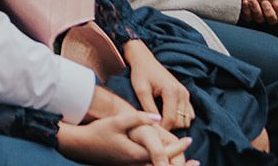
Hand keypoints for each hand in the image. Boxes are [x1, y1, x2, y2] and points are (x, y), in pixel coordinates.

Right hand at [58, 112, 192, 165]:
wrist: (81, 146)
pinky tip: (163, 162)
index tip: (189, 140)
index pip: (164, 152)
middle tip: (196, 162)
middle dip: (180, 164)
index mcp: (137, 154)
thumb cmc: (99, 132)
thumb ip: (139, 118)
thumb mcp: (117, 121)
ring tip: (186, 164)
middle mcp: (137, 164)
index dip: (178, 147)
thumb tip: (158, 117)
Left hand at [124, 40, 192, 131]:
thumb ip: (148, 108)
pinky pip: (189, 114)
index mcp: (172, 91)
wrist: (144, 59)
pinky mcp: (185, 94)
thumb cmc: (140, 73)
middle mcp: (182, 93)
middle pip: (180, 122)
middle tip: (155, 124)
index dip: (161, 128)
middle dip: (168, 126)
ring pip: (186, 120)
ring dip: (175, 123)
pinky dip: (180, 118)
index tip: (151, 129)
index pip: (171, 119)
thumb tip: (156, 123)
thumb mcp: (141, 90)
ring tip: (160, 119)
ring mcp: (186, 93)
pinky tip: (166, 114)